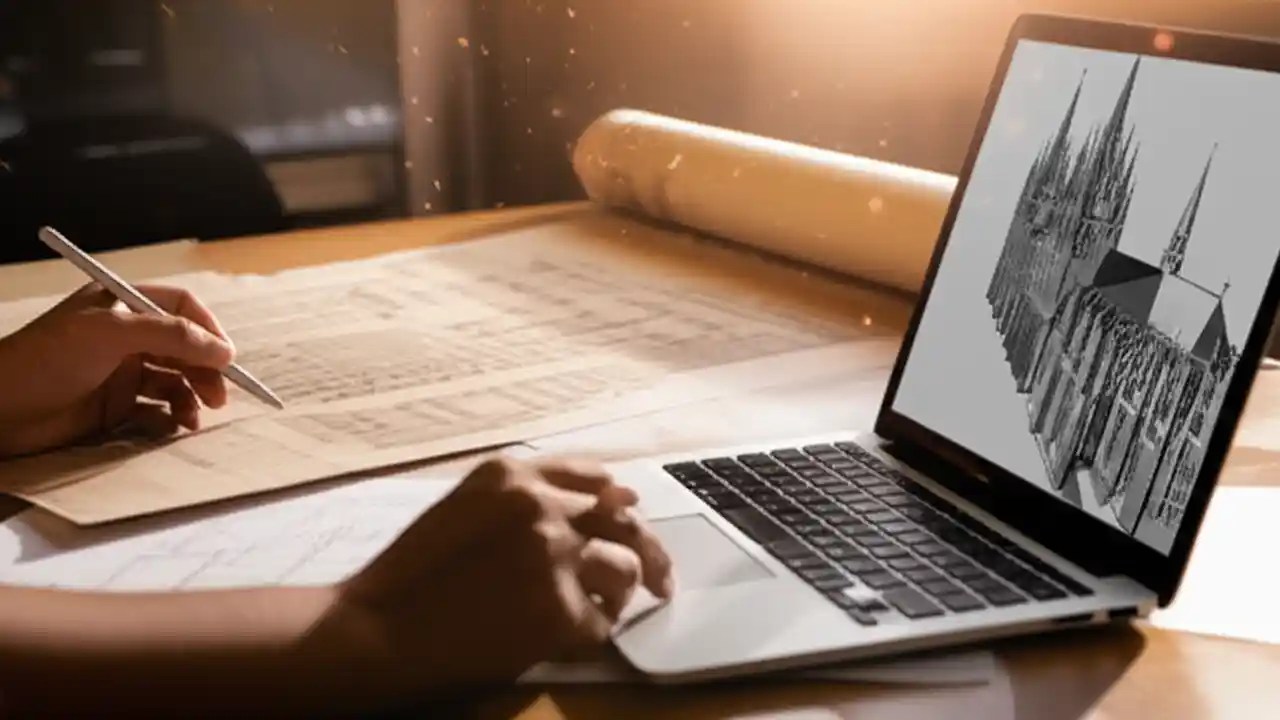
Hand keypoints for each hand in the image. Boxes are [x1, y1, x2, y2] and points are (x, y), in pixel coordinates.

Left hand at [0, 282, 234, 457]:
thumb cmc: (46, 359)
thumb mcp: (111, 333)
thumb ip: (171, 335)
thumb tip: (224, 350)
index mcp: (123, 306)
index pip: (182, 307)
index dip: (208, 329)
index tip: (226, 358)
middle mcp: (126, 336)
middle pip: (185, 347)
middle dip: (206, 370)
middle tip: (219, 398)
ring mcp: (120, 371)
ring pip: (175, 380)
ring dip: (192, 397)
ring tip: (194, 418)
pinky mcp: (113, 406)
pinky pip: (156, 410)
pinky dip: (171, 418)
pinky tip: (173, 427)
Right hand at [332, 456, 674, 689]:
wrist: (379, 629)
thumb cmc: (415, 574)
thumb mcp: (467, 506)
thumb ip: (531, 493)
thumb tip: (620, 492)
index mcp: (513, 473)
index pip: (595, 477)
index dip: (620, 501)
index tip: (632, 517)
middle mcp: (539, 505)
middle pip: (624, 519)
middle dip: (651, 549)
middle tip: (662, 579)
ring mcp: (552, 556)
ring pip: (624, 569)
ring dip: (617, 594)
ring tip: (592, 611)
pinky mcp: (557, 610)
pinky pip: (602, 621)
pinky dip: (590, 632)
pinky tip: (560, 637)